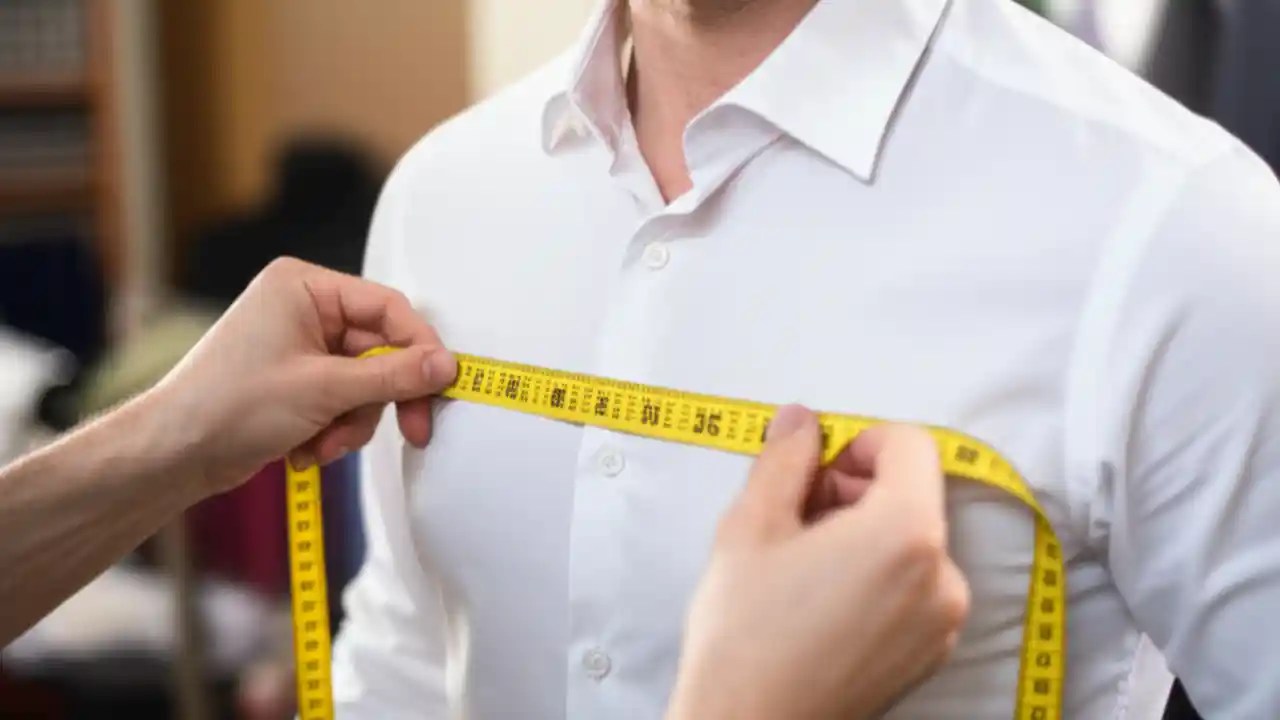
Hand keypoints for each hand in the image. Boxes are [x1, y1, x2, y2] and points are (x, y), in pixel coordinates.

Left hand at [151, 257, 455, 492]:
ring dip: (353, 422)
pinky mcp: (299, 382)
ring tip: (323, 444)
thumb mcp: (323, 389)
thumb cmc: (227, 405)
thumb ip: (392, 376)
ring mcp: (301, 347)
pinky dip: (335, 430)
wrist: (174, 454)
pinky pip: (345, 402)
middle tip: (412, 431)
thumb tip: (444, 366)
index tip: (442, 383)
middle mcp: (304, 309)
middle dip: (381, 398)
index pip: (387, 308)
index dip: (419, 348)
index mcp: (304, 286)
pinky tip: (306, 448)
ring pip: (366, 383)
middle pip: (381, 350)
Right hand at [667, 406, 969, 719]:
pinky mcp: (928, 653)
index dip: (860, 441)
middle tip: (796, 513)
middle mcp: (942, 579)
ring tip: (802, 562)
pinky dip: (877, 573)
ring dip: (863, 531)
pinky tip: (820, 596)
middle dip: (856, 488)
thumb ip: (786, 458)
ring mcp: (940, 623)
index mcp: (906, 534)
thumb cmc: (746, 638)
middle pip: (912, 493)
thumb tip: (801, 421)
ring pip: (911, 540)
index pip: (911, 445)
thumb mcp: (751, 524)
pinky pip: (913, 585)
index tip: (818, 464)